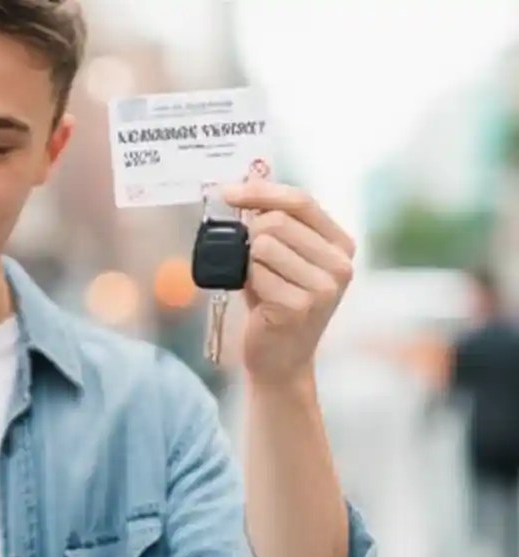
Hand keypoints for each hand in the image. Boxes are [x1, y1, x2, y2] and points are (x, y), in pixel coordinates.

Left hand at [224, 181, 354, 385]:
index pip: (301, 200)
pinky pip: (256, 274)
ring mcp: (324, 286)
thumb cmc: (276, 303)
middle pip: (275, 221)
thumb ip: (274, 224)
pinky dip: (248, 284)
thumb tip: (244, 183)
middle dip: (250, 237)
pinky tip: (261, 302)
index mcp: (341, 244)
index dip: (261, 191)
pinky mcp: (301, 306)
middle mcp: (340, 264)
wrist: (281, 359)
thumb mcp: (282, 258)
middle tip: (251, 261)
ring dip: (249, 263)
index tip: (228, 191)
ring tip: (262, 285)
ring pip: (263, 246)